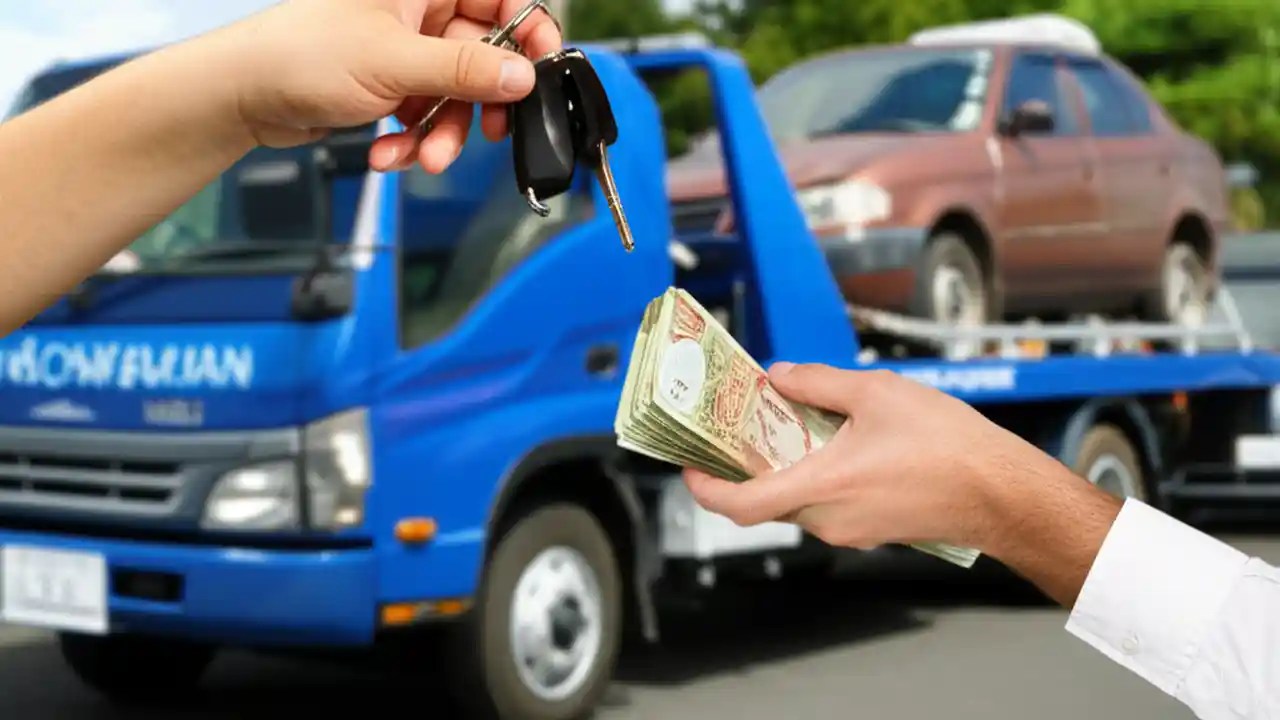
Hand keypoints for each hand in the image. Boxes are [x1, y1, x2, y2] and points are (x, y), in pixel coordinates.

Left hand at [223, 0, 561, 173]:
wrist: (243, 96)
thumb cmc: (300, 55)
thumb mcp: (395, 62)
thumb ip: (466, 69)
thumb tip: (523, 75)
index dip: (529, 33)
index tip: (540, 71)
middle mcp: (419, 12)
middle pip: (485, 56)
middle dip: (478, 103)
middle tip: (488, 131)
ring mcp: (406, 50)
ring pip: (456, 95)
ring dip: (442, 133)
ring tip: (422, 157)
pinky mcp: (392, 85)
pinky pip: (427, 115)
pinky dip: (413, 139)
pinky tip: (389, 153)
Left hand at [683, 362, 1104, 555]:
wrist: (1002, 492)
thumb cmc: (947, 444)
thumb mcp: (877, 393)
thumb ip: (819, 383)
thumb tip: (780, 377)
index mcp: (820, 488)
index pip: (739, 505)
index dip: (705, 488)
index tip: (688, 468)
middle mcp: (828, 519)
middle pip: (765, 500)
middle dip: (747, 466)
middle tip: (738, 429)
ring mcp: (850, 531)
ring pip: (797, 501)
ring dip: (786, 467)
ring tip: (792, 423)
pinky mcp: (871, 530)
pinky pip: (827, 505)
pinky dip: (815, 476)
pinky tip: (833, 442)